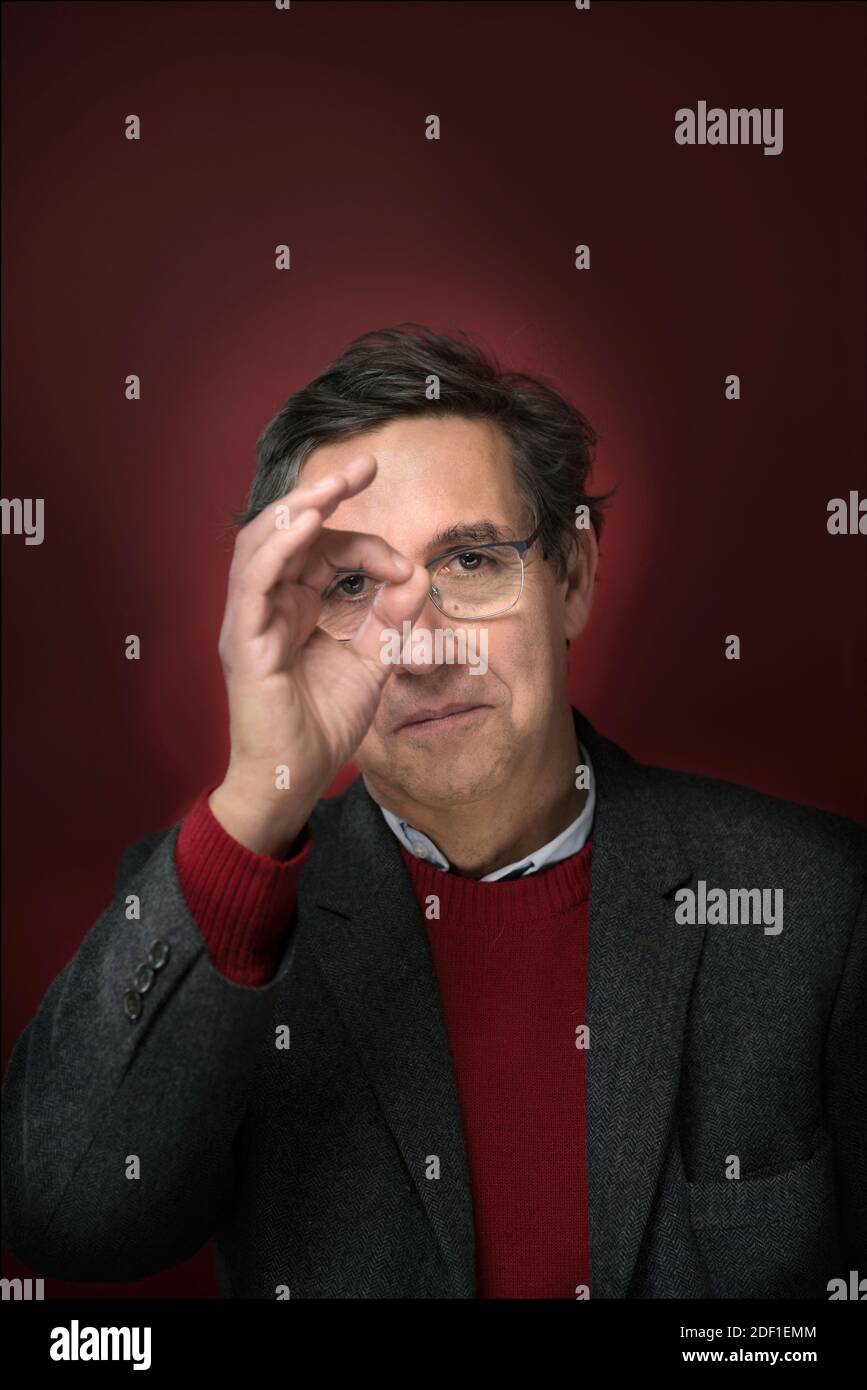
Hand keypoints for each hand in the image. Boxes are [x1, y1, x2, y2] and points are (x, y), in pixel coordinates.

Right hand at [209, 454, 429, 854]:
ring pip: (264, 542)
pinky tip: (309, 521)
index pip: (323, 552)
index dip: (366, 546)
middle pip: (290, 532)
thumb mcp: (372, 662)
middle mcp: (268, 605)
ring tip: (335, 484)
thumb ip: (391, 620)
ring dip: (300, 507)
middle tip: (365, 466)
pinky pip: (255, 578)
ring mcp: (251, 619)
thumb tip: (417, 576)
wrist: (294, 778)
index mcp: (294, 607)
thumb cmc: (322, 725)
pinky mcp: (244, 638)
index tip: (406, 566)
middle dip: (325, 494)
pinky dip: (280, 544)